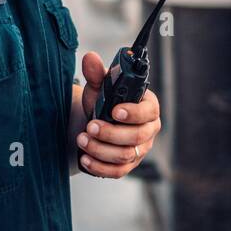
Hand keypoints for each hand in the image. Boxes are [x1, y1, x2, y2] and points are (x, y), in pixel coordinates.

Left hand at [74, 51, 160, 178]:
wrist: (96, 121)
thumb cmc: (104, 101)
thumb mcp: (100, 87)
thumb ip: (97, 73)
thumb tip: (90, 58)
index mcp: (148, 107)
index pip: (149, 111)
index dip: (133, 113)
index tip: (114, 111)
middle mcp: (149, 130)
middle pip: (137, 137)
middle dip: (111, 133)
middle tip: (90, 126)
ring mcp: (140, 150)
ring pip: (125, 155)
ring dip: (101, 149)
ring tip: (81, 139)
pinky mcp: (128, 165)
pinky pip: (118, 172)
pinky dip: (100, 167)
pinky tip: (85, 158)